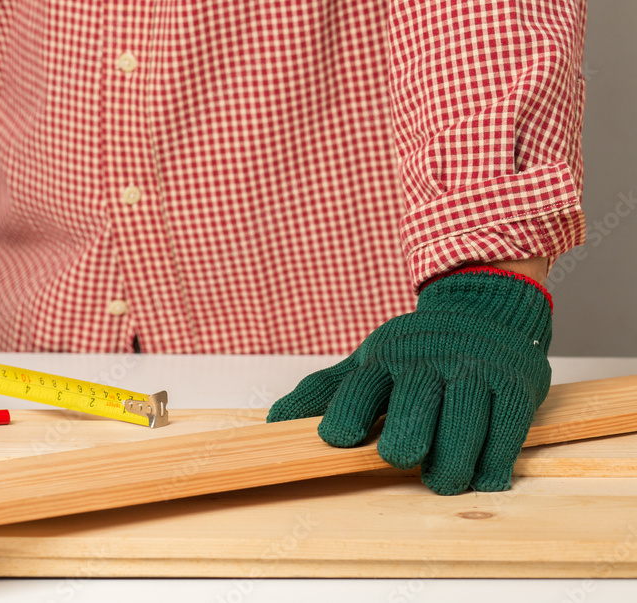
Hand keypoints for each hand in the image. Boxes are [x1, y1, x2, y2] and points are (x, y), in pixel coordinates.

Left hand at [268, 266, 551, 494]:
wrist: (484, 308)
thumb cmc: (417, 350)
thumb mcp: (365, 363)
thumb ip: (323, 393)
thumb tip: (273, 422)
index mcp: (384, 361)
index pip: (357, 392)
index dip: (346, 419)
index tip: (340, 440)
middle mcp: (428, 365)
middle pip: (413, 412)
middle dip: (404, 443)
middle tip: (399, 457)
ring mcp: (473, 375)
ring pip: (462, 428)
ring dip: (451, 465)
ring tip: (442, 479)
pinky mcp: (514, 387)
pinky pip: (506, 433)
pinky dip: (492, 464)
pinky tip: (480, 475)